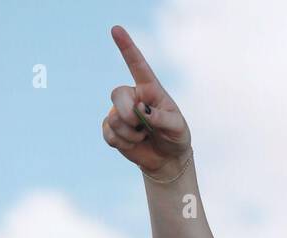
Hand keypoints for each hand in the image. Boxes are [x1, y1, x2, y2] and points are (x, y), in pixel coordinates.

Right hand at [103, 25, 191, 176]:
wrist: (167, 159)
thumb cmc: (175, 137)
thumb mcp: (177, 128)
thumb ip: (161, 118)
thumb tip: (141, 110)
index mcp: (150, 89)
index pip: (137, 65)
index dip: (126, 47)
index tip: (116, 29)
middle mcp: (133, 96)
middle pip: (117, 94)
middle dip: (127, 113)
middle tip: (140, 126)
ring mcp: (120, 112)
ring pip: (113, 118)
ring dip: (130, 133)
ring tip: (143, 136)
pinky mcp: (112, 129)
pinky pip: (109, 134)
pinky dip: (122, 143)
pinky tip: (134, 143)